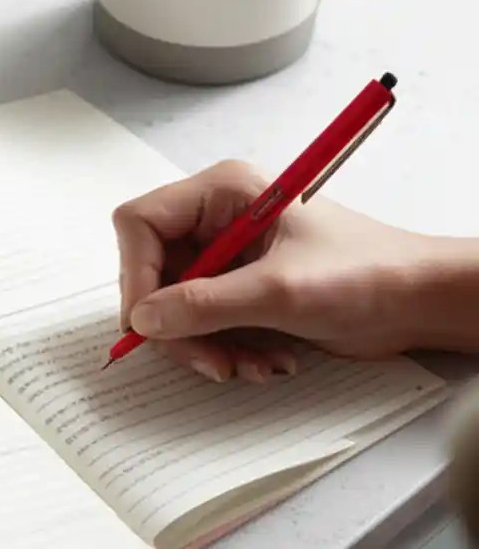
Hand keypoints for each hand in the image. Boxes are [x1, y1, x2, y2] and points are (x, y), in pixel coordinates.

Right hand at [112, 160, 437, 382]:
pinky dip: (226, 349)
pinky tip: (265, 359)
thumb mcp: (280, 291)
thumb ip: (206, 304)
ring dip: (205, 345)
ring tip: (248, 365)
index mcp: (221, 192)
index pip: (141, 224)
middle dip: (177, 324)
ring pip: (176, 306)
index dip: (136, 274)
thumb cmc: (367, 273)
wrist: (420, 300)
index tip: (148, 322)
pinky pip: (204, 324)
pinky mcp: (239, 288)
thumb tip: (143, 319)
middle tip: (207, 360)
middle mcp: (215, 219)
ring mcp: (226, 255)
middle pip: (153, 272)